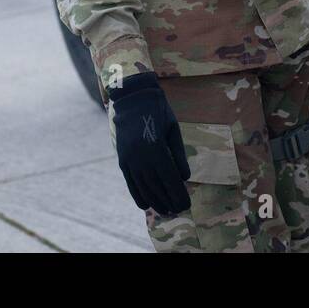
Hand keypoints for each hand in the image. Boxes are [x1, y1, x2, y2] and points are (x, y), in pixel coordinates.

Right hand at [109, 72, 190, 214]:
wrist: (132, 97)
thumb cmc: (158, 110)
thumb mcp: (173, 129)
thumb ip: (179, 154)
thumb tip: (184, 178)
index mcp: (156, 148)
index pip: (170, 179)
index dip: (178, 194)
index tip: (186, 205)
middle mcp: (141, 156)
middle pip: (156, 186)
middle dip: (168, 200)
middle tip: (177, 210)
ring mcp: (129, 158)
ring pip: (143, 186)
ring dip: (154, 200)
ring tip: (164, 210)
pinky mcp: (121, 158)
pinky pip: (129, 181)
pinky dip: (137, 194)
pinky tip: (145, 204)